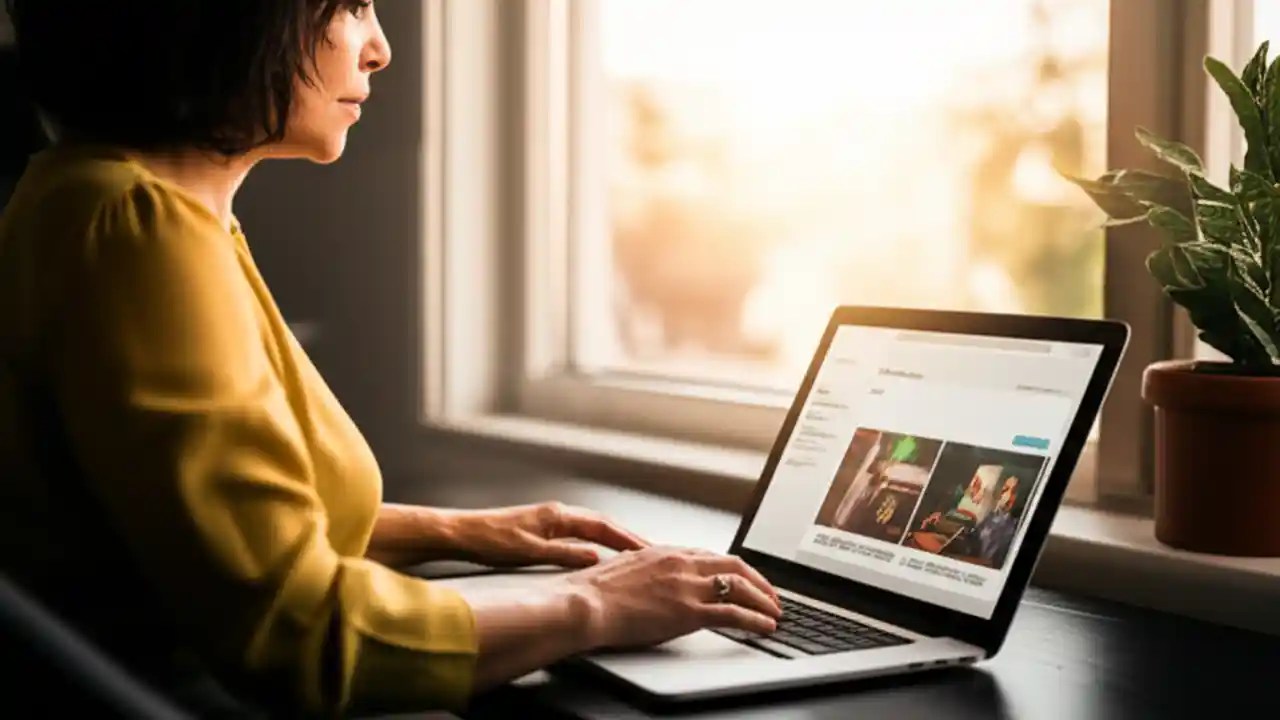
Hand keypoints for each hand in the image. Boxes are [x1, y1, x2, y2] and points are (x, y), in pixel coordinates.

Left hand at [452, 502, 648, 568]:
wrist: (461, 533)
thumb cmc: (490, 541)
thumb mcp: (531, 552)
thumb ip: (565, 555)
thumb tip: (597, 559)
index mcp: (558, 516)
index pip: (603, 526)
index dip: (627, 539)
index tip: (647, 550)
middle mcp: (557, 514)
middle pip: (601, 524)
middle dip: (626, 537)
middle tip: (649, 552)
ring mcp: (549, 520)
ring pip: (590, 528)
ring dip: (612, 539)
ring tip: (631, 554)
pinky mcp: (540, 529)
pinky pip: (578, 534)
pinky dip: (595, 542)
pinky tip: (597, 555)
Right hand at [561, 546, 782, 649]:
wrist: (585, 603)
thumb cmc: (595, 591)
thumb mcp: (626, 568)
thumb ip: (648, 570)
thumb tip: (653, 578)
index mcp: (666, 552)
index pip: (711, 555)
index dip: (733, 568)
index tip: (743, 577)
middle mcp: (682, 563)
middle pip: (735, 564)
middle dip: (758, 580)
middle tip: (769, 594)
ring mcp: (687, 586)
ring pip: (741, 586)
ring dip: (764, 600)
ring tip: (774, 612)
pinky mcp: (689, 611)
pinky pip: (734, 613)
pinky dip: (756, 619)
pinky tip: (765, 627)